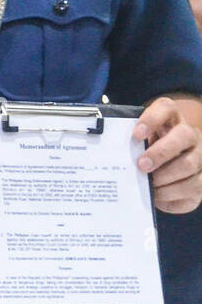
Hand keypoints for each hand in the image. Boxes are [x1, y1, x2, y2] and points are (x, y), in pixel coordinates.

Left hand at [134, 96, 201, 212]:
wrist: (166, 173)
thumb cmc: (146, 154)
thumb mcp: (138, 145)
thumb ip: (129, 145)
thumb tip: (110, 155)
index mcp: (171, 120)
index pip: (166, 107)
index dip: (152, 118)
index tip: (136, 134)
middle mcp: (190, 135)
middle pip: (183, 135)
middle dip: (160, 152)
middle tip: (141, 165)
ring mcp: (200, 157)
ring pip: (190, 164)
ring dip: (165, 177)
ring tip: (149, 184)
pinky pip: (193, 187)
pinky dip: (171, 194)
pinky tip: (157, 195)